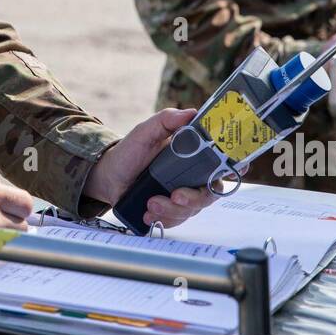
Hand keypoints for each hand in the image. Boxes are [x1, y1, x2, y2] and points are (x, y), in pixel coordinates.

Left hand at [84, 108, 218, 228]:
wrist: (109, 175)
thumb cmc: (130, 151)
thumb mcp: (146, 131)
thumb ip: (166, 120)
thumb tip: (190, 113)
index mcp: (192, 156)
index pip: (219, 166)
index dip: (226, 172)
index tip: (220, 178)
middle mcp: (191, 178)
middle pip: (208, 194)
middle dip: (193, 199)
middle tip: (175, 196)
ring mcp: (182, 196)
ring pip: (191, 211)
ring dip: (172, 211)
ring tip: (151, 203)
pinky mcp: (170, 211)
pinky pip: (176, 221)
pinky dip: (163, 220)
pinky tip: (148, 214)